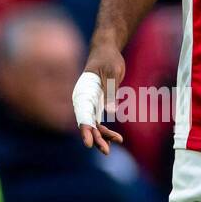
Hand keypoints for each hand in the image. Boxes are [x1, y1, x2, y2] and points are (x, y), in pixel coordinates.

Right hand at [73, 39, 125, 154]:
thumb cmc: (107, 58)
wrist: (107, 50)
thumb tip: (111, 109)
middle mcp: (84, 101)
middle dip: (96, 138)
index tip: (89, 142)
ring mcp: (90, 104)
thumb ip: (110, 90)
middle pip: (87, 124)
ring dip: (103, 137)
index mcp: (83, 92)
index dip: (85, 129)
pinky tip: (118, 140)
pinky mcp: (98, 105)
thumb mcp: (111, 71)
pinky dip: (107, 131)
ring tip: (118, 142)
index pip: (83, 114)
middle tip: (106, 151)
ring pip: (94, 126)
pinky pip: (100, 123)